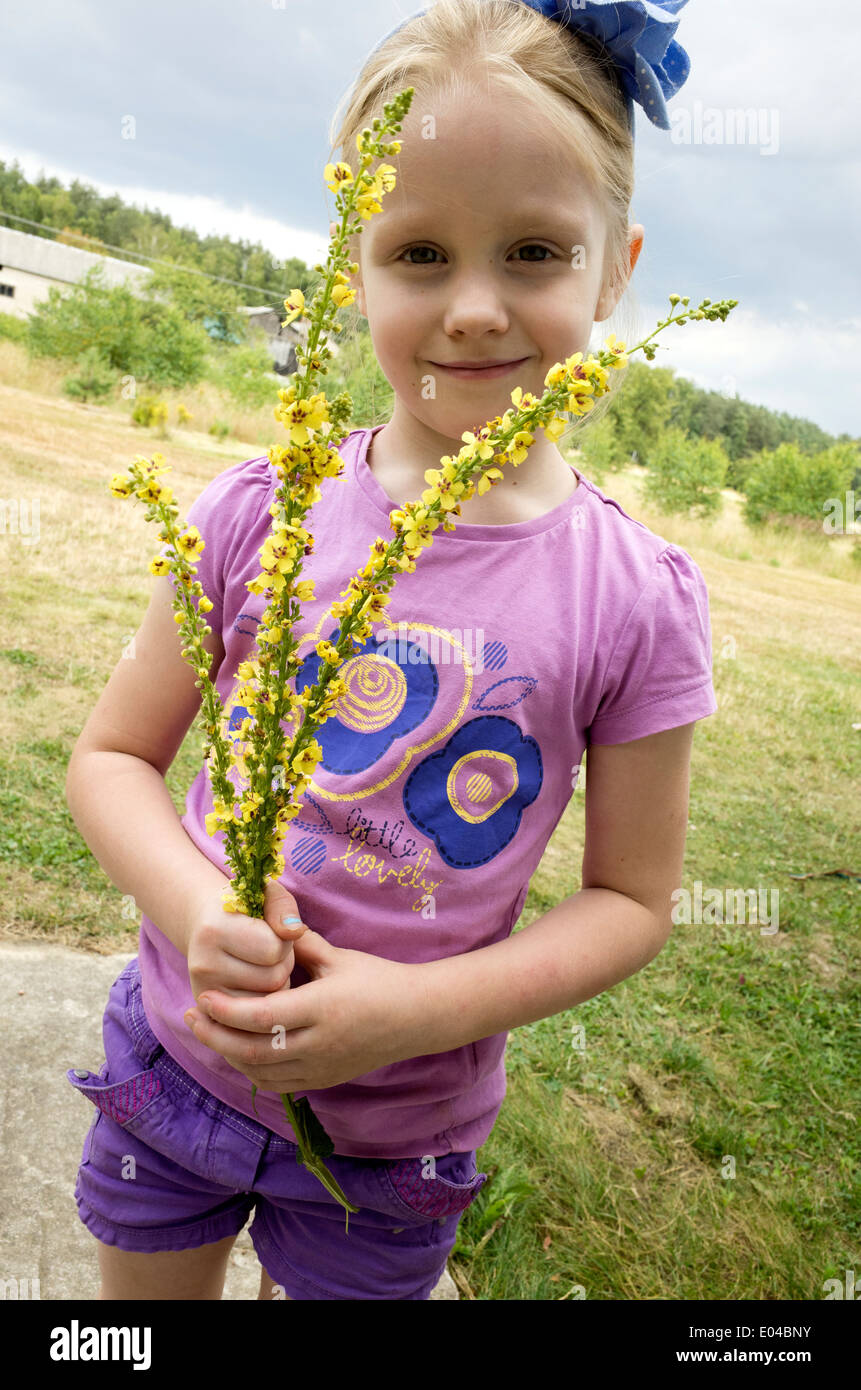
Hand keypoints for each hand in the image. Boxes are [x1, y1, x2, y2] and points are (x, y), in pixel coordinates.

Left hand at [184, 927, 431, 1091]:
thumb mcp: (340, 957)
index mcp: (322, 1009)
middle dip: (214, 1035)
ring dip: (228, 1054)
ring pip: (261, 1072)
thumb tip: (268, 928)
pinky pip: (278, 1083)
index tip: (203, 995)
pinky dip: (251, 1070)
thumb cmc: (379, 979)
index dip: (226, 1010)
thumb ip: (301, 945)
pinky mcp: (325, 1079)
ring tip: (208, 1032)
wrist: (416, 1016)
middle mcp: (319, 1044)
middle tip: (191, 1017)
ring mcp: (322, 1067)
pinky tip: (238, 1050)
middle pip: (253, 1050)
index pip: (262, 1017)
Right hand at [186, 879, 308, 1005]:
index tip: (275, 932)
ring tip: (264, 965)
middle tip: (271, 950)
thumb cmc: (245, 908)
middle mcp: (204, 965)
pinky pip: (256, 1019)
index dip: (285, 942)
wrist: (206, 926)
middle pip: (273, 979)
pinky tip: (257, 984)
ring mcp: (205, 993)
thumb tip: (295, 931)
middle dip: (283, 964)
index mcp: (214, 930)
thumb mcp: (265, 895)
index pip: (273, 949)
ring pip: (268, 1001)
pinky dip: (265, 1002)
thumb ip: (283, 907)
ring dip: (277, 985)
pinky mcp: (210, 1013)